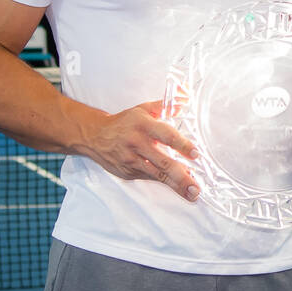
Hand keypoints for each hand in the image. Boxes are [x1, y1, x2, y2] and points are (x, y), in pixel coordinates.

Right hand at [87, 101, 201, 199]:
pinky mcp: (129, 172)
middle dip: (181, 176)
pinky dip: (164, 183)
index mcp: (144, 125)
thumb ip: (166, 105)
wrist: (95, 136)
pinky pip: (149, 178)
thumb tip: (185, 97)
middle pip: (163, 162)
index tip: (195, 153)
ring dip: (176, 185)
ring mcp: (132, 160)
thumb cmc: (124, 122)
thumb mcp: (143, 109)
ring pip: (157, 175)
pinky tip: (178, 188)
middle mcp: (138, 143)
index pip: (166, 136)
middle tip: (195, 186)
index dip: (182, 145)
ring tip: (192, 193)